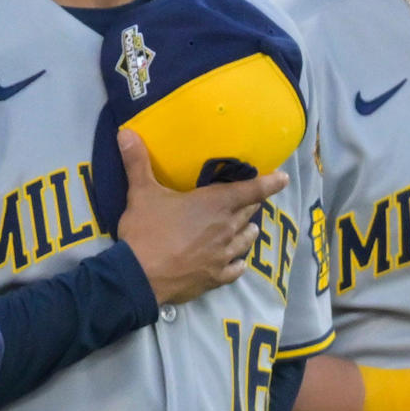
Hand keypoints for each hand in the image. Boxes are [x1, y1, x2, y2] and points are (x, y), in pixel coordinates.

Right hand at [109, 128, 271, 303]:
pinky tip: (238, 263)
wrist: (139, 277)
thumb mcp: (140, 193)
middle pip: (248, 213)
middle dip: (252, 205)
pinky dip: (238, 264)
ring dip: (248, 231)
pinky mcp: (215, 278)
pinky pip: (235, 269)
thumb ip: (137, 162)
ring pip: (245, 240)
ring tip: (249, 229)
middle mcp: (226, 228)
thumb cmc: (146, 231)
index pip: (251, 190)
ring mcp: (222, 255)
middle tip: (251, 200)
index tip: (283, 178)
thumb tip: (125, 132)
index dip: (270, 183)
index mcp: (215, 204)